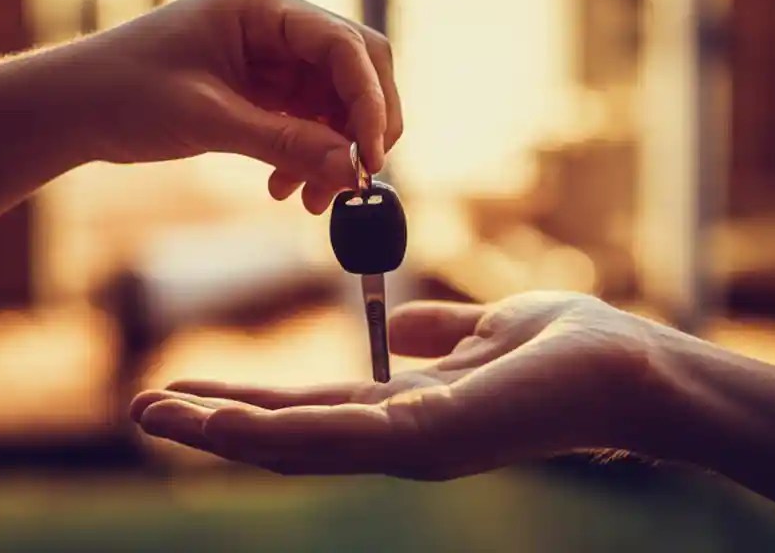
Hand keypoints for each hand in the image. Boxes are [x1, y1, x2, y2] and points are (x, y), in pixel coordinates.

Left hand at [70, 0, 400, 212]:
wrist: (72, 107)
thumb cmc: (124, 94)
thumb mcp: (208, 121)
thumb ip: (286, 143)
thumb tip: (355, 174)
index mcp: (262, 3)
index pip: (345, 45)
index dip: (370, 103)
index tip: (370, 161)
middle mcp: (276, 19)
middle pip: (355, 68)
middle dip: (361, 128)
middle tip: (356, 181)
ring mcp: (272, 51)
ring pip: (336, 100)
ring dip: (334, 151)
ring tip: (311, 200)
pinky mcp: (264, 83)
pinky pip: (309, 118)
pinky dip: (309, 154)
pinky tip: (286, 188)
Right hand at [129, 292, 674, 478]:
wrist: (631, 370)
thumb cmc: (572, 350)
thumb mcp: (485, 329)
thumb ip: (437, 334)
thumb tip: (397, 329)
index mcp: (406, 410)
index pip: (311, 409)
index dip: (248, 401)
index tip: (190, 390)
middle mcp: (397, 438)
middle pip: (287, 433)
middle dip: (214, 424)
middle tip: (142, 409)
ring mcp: (410, 446)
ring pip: (296, 443)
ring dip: (222, 431)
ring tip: (157, 413)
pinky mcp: (429, 438)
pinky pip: (336, 436)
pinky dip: (271, 431)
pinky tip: (220, 421)